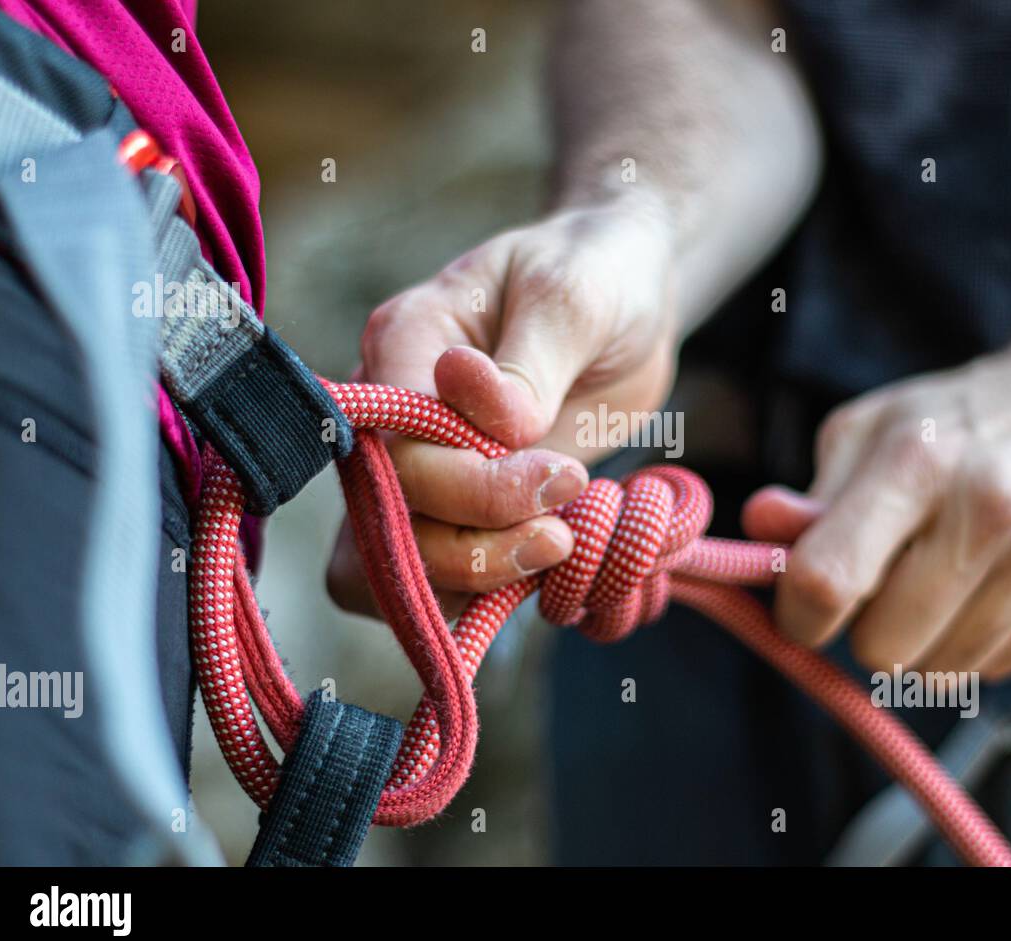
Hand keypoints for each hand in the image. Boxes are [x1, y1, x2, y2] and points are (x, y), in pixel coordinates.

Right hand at [328, 198, 678, 617]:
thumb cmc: (598, 275)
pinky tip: (547, 569)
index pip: (394, 446)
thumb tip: (481, 407)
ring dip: (471, 580)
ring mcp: (421, 465)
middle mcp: (394, 413)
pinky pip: (433, 578)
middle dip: (474, 541)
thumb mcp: (576, 298)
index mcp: (405, 344)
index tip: (560, 474)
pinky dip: (481, 596)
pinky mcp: (458, 505)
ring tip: (558, 547)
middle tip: (563, 527)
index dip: (469, 484)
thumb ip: (529, 362)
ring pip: (392, 563)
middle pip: (386, 516)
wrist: (624, 298)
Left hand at [742, 280, 1010, 679]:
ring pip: (937, 672)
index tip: (800, 609)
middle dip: (864, 628)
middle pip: (881, 647)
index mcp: (916, 461)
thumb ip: (812, 495)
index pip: (827, 578)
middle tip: (882, 584)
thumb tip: (759, 532)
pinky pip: (994, 670)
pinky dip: (973, 644)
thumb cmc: (960, 417)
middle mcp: (987, 511)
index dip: (797, 614)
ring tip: (938, 579)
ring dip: (919, 643)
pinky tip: (986, 586)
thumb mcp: (872, 429)